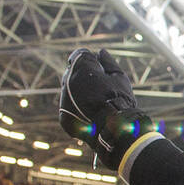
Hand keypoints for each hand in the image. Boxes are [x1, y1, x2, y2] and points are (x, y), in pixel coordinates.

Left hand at [58, 48, 154, 169]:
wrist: (115, 131)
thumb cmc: (121, 101)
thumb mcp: (120, 78)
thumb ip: (109, 63)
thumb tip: (101, 53)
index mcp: (82, 68)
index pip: (80, 55)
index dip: (91, 60)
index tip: (99, 66)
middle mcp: (68, 81)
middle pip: (71, 71)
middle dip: (83, 75)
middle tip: (100, 85)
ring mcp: (63, 99)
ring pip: (68, 89)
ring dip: (79, 91)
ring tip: (97, 102)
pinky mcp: (63, 116)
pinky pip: (68, 106)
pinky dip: (77, 107)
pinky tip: (92, 113)